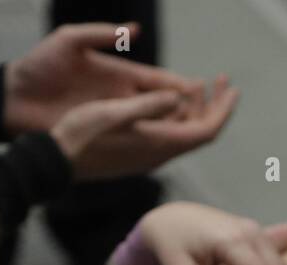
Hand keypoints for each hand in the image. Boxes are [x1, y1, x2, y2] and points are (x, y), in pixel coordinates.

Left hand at [3, 21, 197, 135]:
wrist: (11, 99)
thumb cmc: (37, 67)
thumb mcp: (68, 42)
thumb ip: (100, 34)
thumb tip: (135, 31)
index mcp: (119, 75)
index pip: (163, 82)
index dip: (187, 86)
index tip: (208, 88)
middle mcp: (122, 99)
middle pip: (171, 106)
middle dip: (198, 106)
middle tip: (221, 104)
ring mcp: (115, 119)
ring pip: (161, 128)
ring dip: (184, 128)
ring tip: (208, 129)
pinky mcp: (104, 137)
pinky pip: (140, 145)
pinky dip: (160, 146)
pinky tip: (172, 150)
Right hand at [51, 76, 235, 180]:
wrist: (55, 162)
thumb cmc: (79, 134)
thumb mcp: (113, 112)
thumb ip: (148, 105)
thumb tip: (179, 96)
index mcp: (158, 143)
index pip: (206, 131)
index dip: (223, 109)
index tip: (232, 87)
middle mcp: (158, 155)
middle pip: (200, 132)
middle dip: (214, 106)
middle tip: (221, 81)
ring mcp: (148, 158)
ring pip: (184, 135)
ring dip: (196, 111)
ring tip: (199, 87)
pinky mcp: (137, 156)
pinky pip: (169, 138)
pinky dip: (178, 118)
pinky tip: (172, 103)